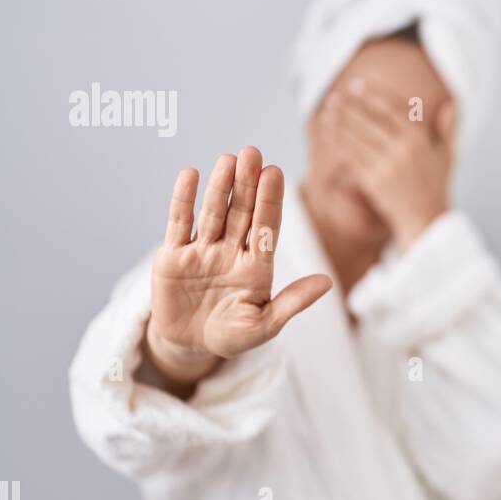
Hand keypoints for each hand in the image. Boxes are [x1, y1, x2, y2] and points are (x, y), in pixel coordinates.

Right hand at [146, 147, 332, 385]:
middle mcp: (232, 251)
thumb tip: (327, 282)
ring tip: (227, 160)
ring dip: (219, 187)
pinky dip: (183, 200)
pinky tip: (190, 175)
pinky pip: (179, 223)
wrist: (189, 346)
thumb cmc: (231, 336)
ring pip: (213, 212)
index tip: (275, 173)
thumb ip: (292, 303)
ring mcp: (202, 250)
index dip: (270, 201)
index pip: (266, 227)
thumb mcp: (263, 326)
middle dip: (247, 184)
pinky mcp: (173, 256)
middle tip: (252, 152)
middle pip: (241, 212)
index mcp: (257, 265)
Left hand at [327, 80, 454, 247]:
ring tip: (328, 110)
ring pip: (357, 135)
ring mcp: (386, 164)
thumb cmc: (436, 189)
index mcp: (419, 138)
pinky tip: (329, 134)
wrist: (426, 221)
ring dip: (339, 120)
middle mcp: (402, 148)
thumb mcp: (448, 156)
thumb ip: (448, 129)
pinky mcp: (373, 180)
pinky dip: (338, 142)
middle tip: (335, 95)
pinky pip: (351, 156)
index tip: (357, 86)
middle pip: (369, 119)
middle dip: (349, 105)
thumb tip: (451, 104)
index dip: (372, 95)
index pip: (391, 108)